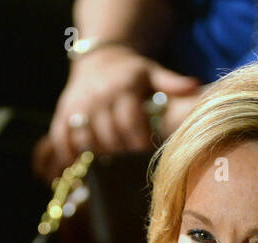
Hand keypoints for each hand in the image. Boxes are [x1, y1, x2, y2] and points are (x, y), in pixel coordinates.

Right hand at [36, 45, 198, 179]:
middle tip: (131, 166)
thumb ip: (172, 83)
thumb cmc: (132, 73)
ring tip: (110, 166)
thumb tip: (195, 86)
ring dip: (99, 157)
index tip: (147, 154)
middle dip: (122, 154)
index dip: (139, 143)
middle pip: (110, 137)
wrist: (100, 59)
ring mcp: (79, 105)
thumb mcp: (153, 73)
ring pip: (87, 141)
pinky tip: (76, 167)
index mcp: (123, 88)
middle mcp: (99, 96)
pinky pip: (62, 139)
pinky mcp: (63, 112)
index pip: (131, 122)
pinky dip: (67, 155)